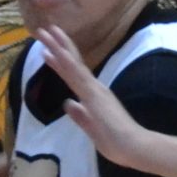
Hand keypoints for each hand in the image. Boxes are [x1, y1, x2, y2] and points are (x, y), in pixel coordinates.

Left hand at [35, 25, 160, 169]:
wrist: (133, 147)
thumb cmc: (116, 142)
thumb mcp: (91, 128)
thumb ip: (80, 115)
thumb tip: (68, 103)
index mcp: (93, 95)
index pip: (74, 73)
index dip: (61, 59)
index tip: (49, 46)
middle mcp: (94, 88)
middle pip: (72, 62)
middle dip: (58, 45)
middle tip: (44, 30)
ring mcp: (93, 89)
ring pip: (72, 64)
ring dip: (58, 47)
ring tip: (45, 32)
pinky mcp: (93, 95)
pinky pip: (77, 76)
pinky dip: (67, 62)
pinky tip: (57, 51)